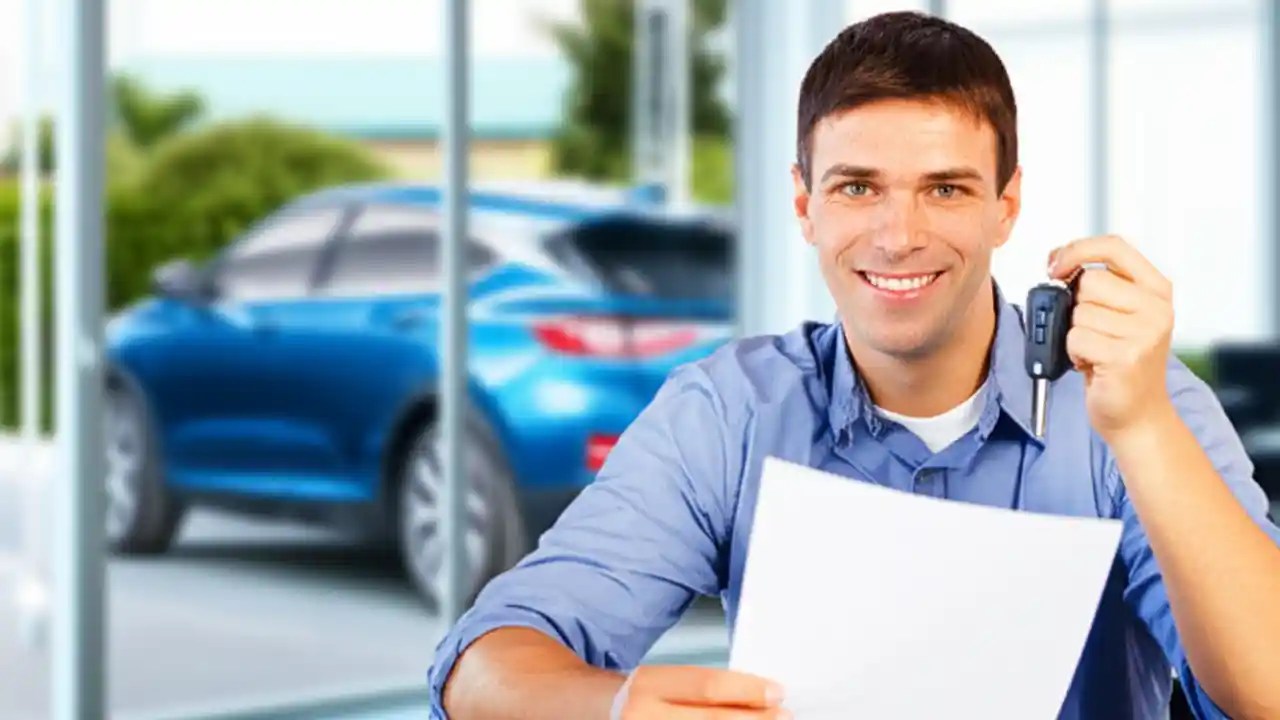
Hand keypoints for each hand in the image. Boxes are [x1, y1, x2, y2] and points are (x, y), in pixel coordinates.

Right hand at [611, 665, 788, 718]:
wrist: (586, 712)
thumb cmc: (631, 699)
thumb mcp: (659, 681)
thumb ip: (697, 691)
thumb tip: (753, 699)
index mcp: (647, 684)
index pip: (707, 686)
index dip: (748, 691)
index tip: (777, 693)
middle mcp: (643, 714)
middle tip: (783, 716)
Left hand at [1048, 235, 1177, 443]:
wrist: (1137, 415)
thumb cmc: (1121, 364)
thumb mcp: (1121, 315)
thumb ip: (1101, 285)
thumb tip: (1057, 261)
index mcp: (1157, 290)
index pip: (1114, 246)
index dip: (1077, 249)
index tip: (1055, 264)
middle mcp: (1157, 308)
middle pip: (1090, 281)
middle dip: (1077, 306)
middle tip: (1092, 331)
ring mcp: (1145, 333)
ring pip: (1079, 312)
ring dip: (1075, 334)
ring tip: (1095, 351)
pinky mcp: (1126, 357)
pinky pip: (1075, 338)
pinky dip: (1073, 353)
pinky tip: (1092, 365)